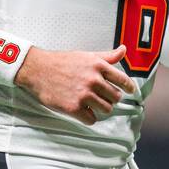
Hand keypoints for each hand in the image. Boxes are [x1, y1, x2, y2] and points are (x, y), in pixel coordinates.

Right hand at [15, 45, 137, 124]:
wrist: (37, 69)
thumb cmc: (62, 61)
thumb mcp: (86, 55)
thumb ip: (107, 56)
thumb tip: (124, 49)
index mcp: (98, 66)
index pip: (123, 80)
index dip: (129, 87)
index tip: (131, 91)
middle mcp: (93, 80)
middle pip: (115, 97)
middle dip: (111, 98)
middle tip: (103, 96)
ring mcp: (84, 95)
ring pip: (106, 110)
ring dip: (101, 108)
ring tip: (92, 104)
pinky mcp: (73, 107)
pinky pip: (92, 119)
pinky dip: (89, 117)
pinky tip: (83, 111)